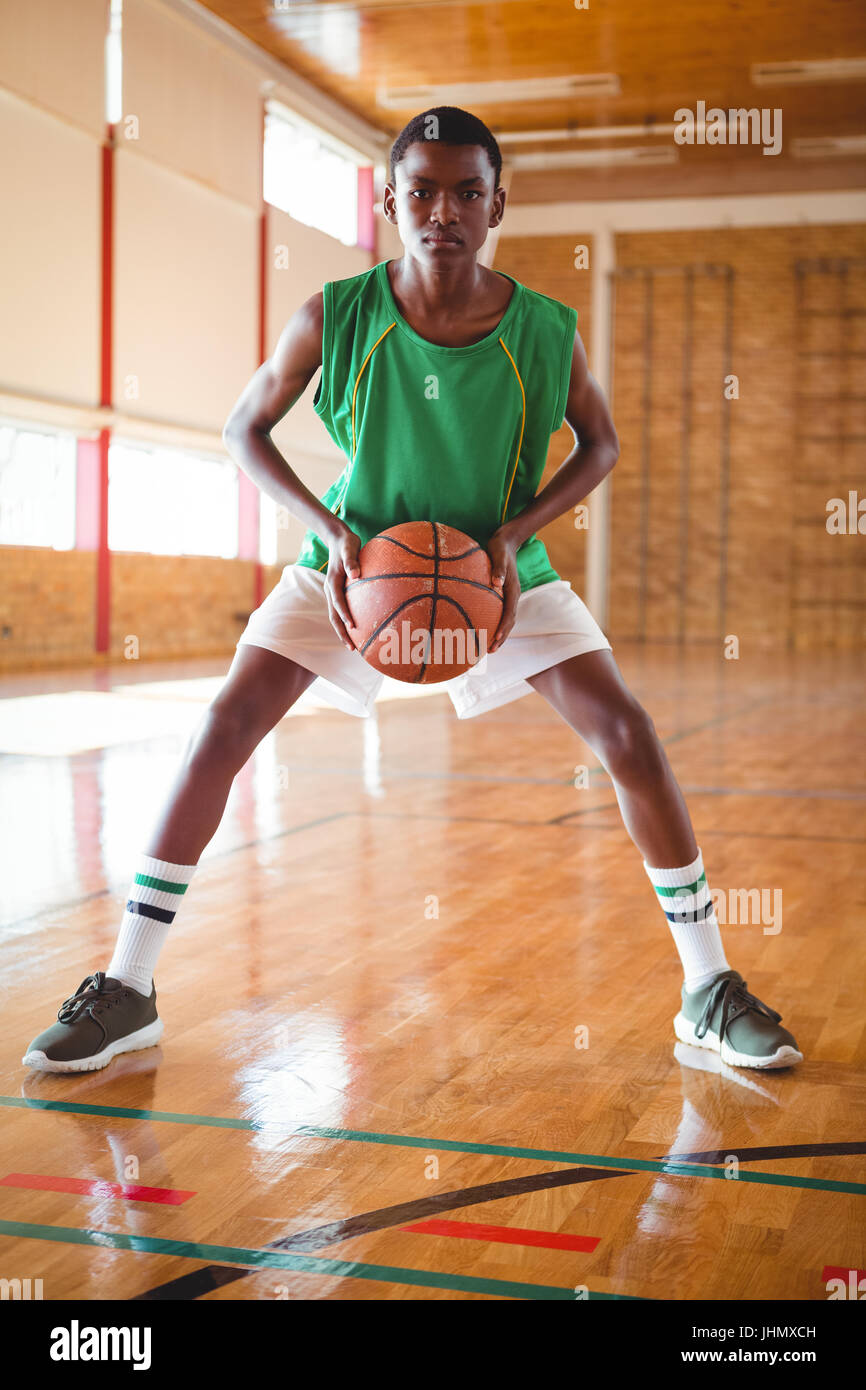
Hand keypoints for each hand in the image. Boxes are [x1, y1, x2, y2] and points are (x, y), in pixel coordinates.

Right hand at [324, 525, 361, 650]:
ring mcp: (333, 593)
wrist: (337, 539)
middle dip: (342, 633)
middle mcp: (330, 590)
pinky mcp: (338, 593)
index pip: (338, 602)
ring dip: (343, 632)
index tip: (353, 627)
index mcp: (332, 582)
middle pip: (334, 616)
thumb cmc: (346, 543)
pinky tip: (358, 630)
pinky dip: (346, 622)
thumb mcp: (349, 548)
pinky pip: (341, 611)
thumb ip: (352, 561)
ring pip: (336, 617)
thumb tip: (356, 574)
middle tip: (352, 648)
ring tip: (354, 647)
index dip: (344, 615)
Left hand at [486, 525, 520, 652]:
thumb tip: (496, 583)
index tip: (496, 639)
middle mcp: (512, 595)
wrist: (506, 541)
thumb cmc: (500, 547)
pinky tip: (483, 627)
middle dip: (501, 637)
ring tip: (489, 646)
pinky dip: (495, 623)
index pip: (509, 614)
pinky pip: (500, 612)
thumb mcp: (498, 555)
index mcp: (512, 590)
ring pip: (506, 619)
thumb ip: (499, 569)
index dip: (503, 628)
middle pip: (509, 621)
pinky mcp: (503, 594)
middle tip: (491, 650)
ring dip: (499, 633)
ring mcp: (508, 596)